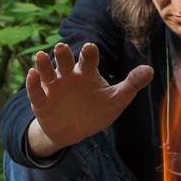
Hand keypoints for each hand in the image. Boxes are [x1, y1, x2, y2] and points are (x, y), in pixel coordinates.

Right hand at [26, 42, 152, 157]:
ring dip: (44, 64)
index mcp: (87, 73)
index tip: (89, 48)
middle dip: (63, 55)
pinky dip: (32, 83)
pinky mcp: (41, 101)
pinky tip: (30, 74)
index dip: (89, 54)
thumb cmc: (96, 111)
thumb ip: (131, 85)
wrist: (73, 132)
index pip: (88, 59)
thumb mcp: (116, 100)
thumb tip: (150, 70)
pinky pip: (35, 91)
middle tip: (62, 48)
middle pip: (65, 62)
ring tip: (41, 56)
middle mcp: (69, 76)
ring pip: (47, 72)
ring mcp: (53, 87)